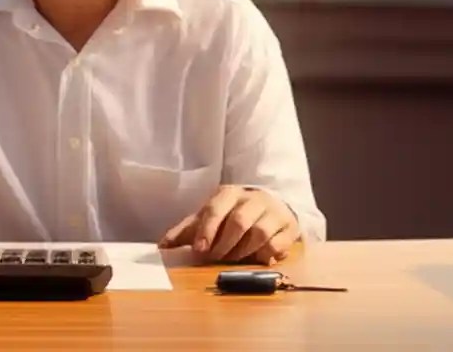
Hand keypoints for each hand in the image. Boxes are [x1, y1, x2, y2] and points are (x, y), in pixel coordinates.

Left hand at [157, 186, 298, 264]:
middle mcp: (253, 198)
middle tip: (215, 258)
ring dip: (243, 252)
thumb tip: (162, 246)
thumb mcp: (210, 217)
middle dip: (225, 244)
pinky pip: (278, 244)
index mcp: (230, 193)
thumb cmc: (234, 213)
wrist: (272, 205)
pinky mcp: (289, 227)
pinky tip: (256, 258)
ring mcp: (274, 211)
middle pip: (239, 221)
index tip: (199, 249)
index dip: (207, 230)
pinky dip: (265, 255)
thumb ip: (187, 230)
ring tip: (234, 258)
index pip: (216, 207)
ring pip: (260, 233)